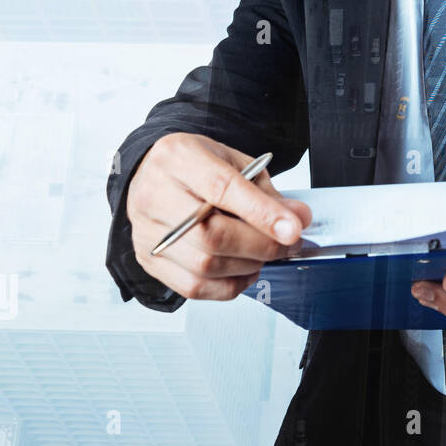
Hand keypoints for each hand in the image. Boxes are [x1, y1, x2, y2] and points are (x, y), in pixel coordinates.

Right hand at [125, 132, 311, 299]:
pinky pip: (194, 287)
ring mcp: (148, 232)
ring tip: (266, 253)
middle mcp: (155, 195)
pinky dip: (229, 285)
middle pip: (213, 235)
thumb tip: (297, 219)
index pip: (222, 189)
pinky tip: (245, 270)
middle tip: (289, 243)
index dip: (262, 213)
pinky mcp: (149, 261)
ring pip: (205, 265)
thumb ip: (266, 192)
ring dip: (249, 266)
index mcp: (180, 158)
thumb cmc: (196, 167)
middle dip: (262, 245)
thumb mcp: (234, 163)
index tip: (294, 229)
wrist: (155, 176)